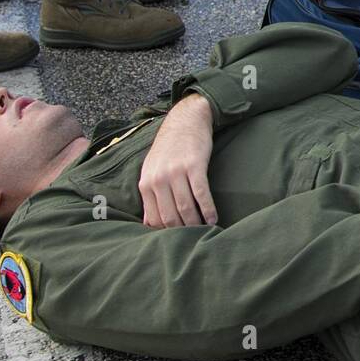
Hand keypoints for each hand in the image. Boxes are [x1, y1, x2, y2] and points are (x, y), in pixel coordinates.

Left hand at [138, 93, 216, 227]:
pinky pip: (202, 194)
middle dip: (182, 231)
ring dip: (196, 224)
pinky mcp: (195, 166)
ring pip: (186, 208)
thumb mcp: (151, 170)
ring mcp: (177, 172)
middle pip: (170, 216)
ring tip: (204, 231)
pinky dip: (208, 210)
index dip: (166, 232)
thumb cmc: (168, 149)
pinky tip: (213, 219)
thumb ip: (150, 196)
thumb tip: (149, 224)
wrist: (185, 120)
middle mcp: (159, 178)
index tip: (177, 239)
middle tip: (192, 240)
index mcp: (146, 182)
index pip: (154, 218)